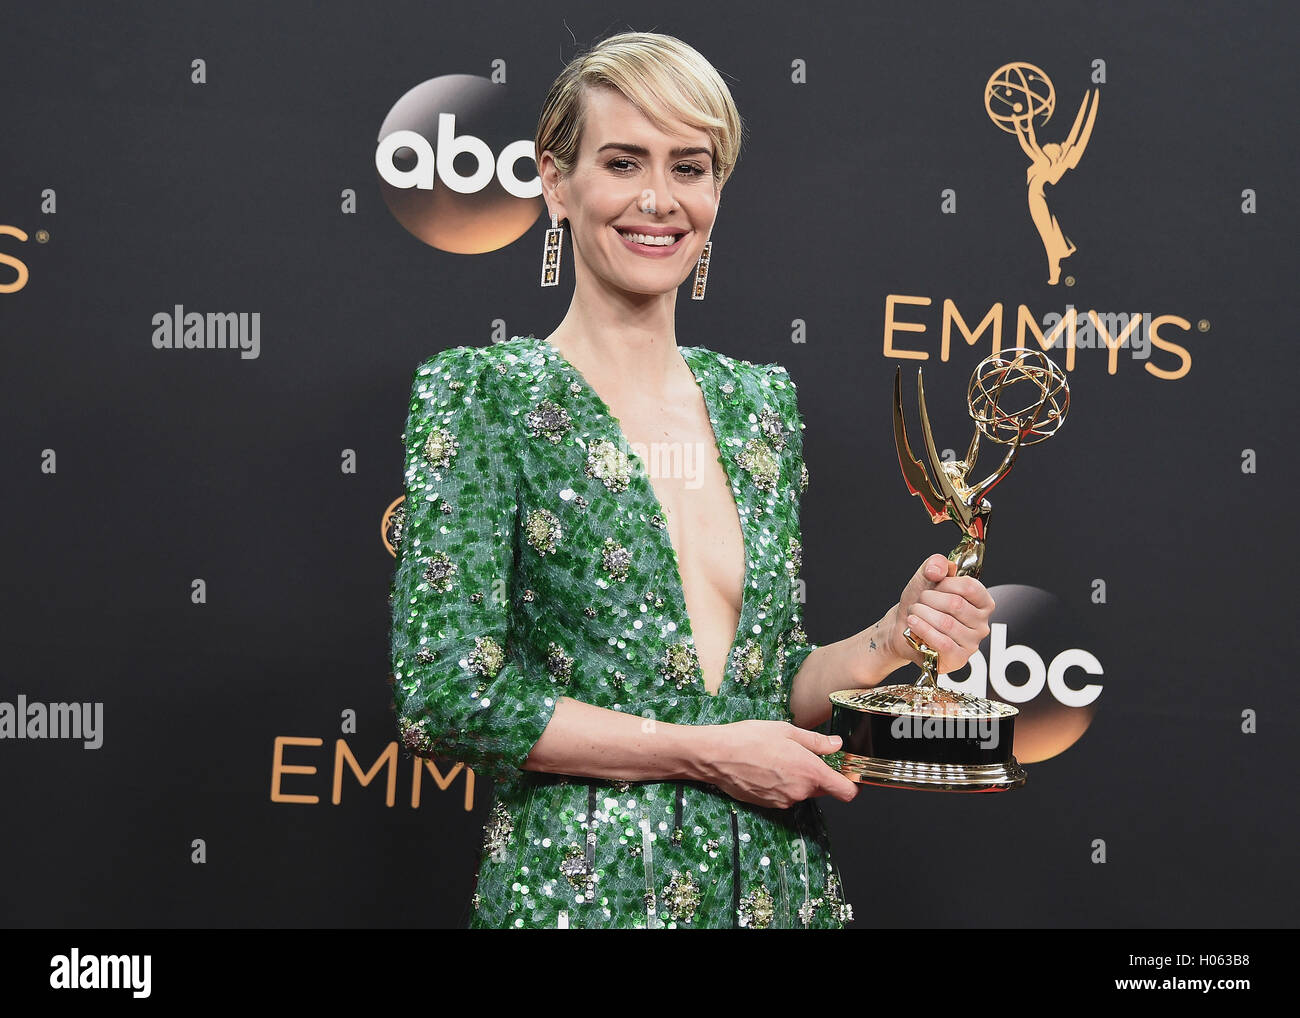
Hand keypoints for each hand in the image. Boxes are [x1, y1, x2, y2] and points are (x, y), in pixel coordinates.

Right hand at [694, 720, 858, 807]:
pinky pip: (785, 795)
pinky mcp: (769, 805)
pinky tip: (766, 768)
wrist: (716, 756)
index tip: (846, 772)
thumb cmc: (749, 738)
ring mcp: (784, 801)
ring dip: (797, 779)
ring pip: (802, 792)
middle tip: (802, 755)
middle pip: (823, 790)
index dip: (851, 783)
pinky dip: (781, 784)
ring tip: (778, 758)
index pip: (846, 791)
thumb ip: (816, 741)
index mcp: (810, 772)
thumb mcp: (786, 730)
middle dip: (819, 775)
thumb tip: (836, 745)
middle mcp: (800, 792)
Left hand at [887, 553, 995, 674]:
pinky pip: (942, 642)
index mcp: (982, 602)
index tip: (933, 585)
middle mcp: (982, 623)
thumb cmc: (921, 602)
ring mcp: (972, 643)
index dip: (945, 583)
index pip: (969, 587)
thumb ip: (936, 563)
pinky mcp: (958, 659)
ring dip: (922, 614)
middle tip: (919, 601)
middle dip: (929, 599)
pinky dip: (923, 630)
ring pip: (946, 623)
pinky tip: (913, 624)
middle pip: (956, 604)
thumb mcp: (927, 576)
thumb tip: (937, 570)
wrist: (902, 626)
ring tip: (914, 613)